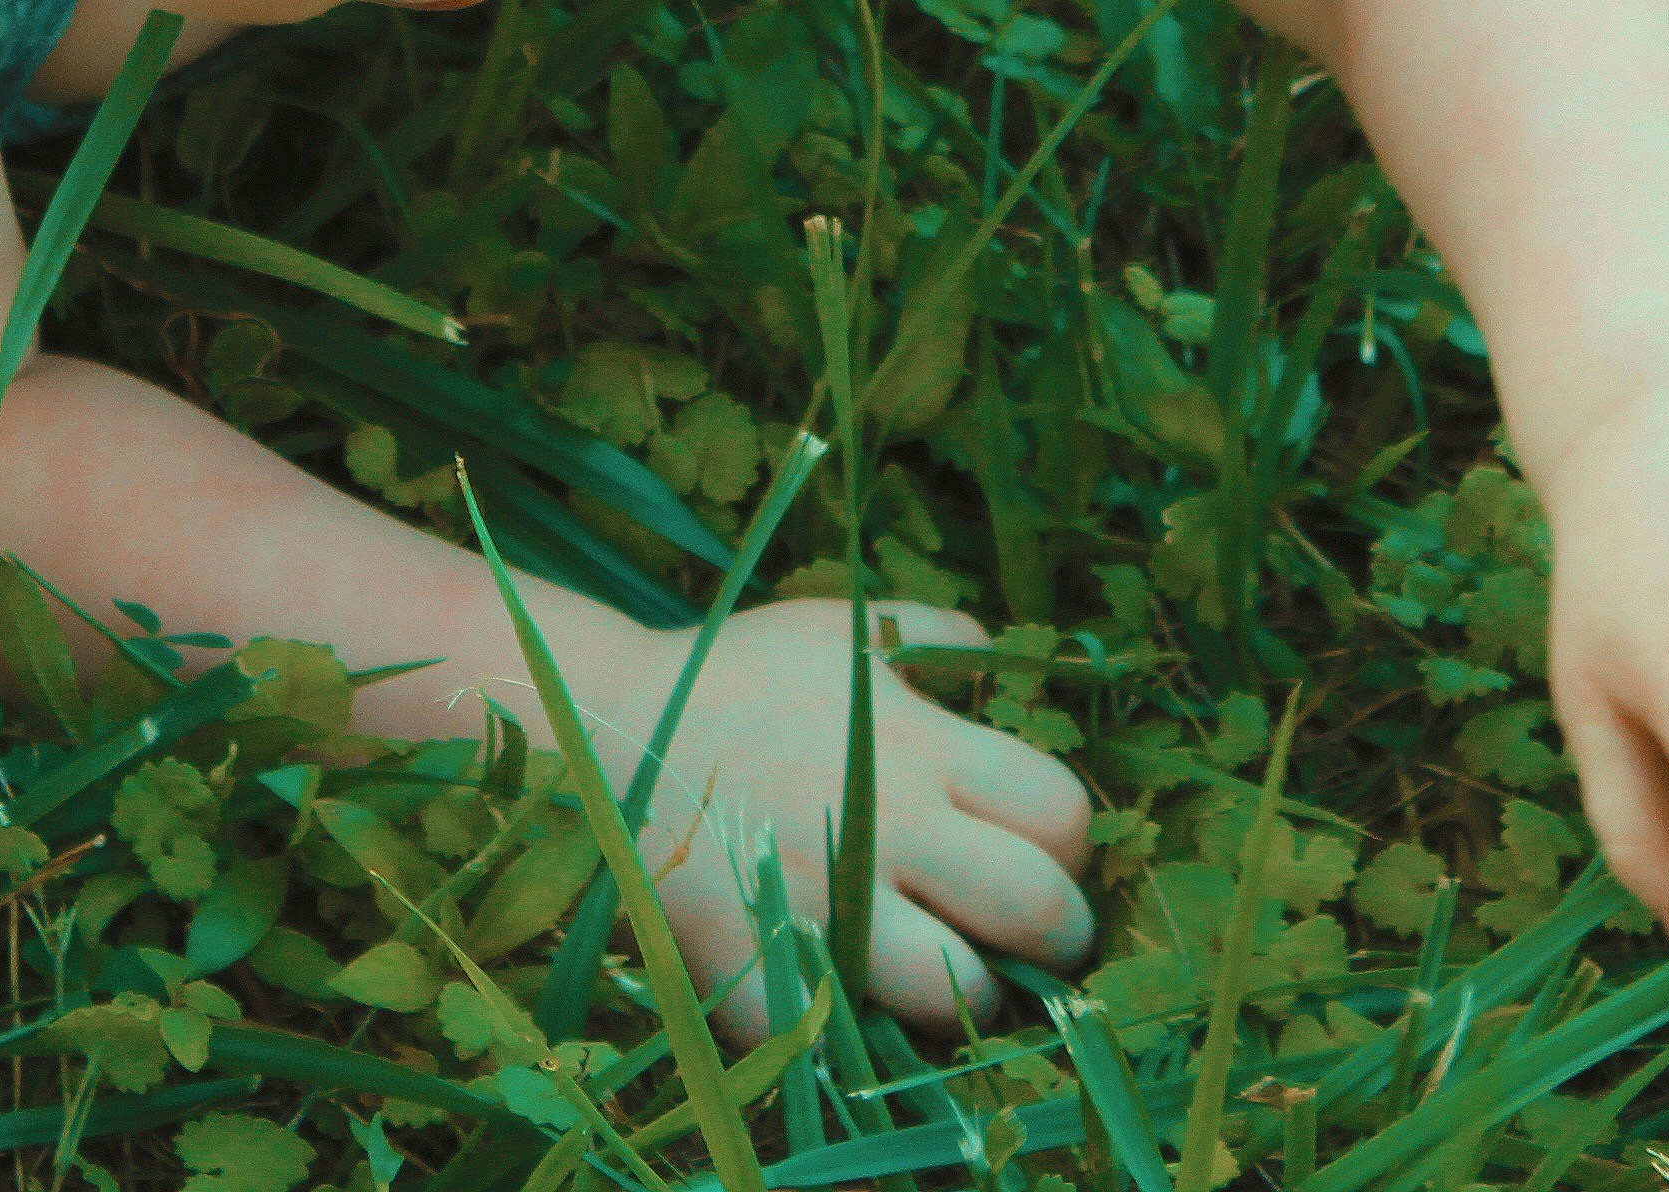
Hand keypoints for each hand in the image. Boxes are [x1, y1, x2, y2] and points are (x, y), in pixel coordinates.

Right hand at [576, 600, 1096, 1040]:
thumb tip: (999, 656)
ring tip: (949, 979)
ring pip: (958, 992)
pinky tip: (850, 997)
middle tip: (1030, 939)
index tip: (1043, 853)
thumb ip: (931, 637)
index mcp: (917, 749)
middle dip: (1056, 937)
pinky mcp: (762, 975)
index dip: (1069, 845)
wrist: (599, 731)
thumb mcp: (841, 631)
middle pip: (1038, 911)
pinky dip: (858, 1030)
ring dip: (970, 997)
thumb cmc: (733, 676)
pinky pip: (843, 1036)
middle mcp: (886, 831)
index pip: (1061, 814)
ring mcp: (824, 910)